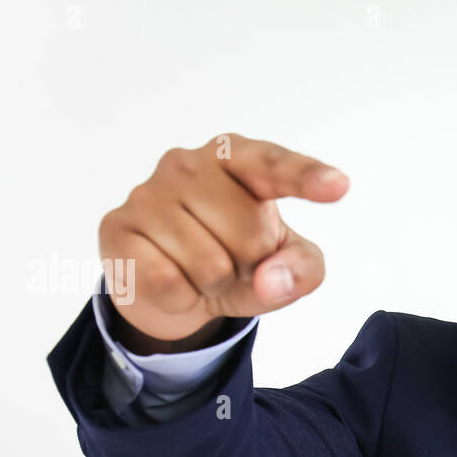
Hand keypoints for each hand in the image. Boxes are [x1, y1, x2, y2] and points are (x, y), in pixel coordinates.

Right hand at [97, 132, 347, 350]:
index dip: (305, 177)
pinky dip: (181, 297)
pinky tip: (172, 279)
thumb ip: (301, 268)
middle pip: (249, 234)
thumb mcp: (285, 264)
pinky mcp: (117, 227)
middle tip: (232, 259)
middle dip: (250, 263)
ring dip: (214, 283)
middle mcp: (189, 163)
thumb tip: (270, 279)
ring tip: (202, 270)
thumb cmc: (238, 258)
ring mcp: (148, 192)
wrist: (172, 286)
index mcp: (238, 158)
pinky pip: (168, 282)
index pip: (274, 165)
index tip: (338, 186)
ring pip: (209, 264)